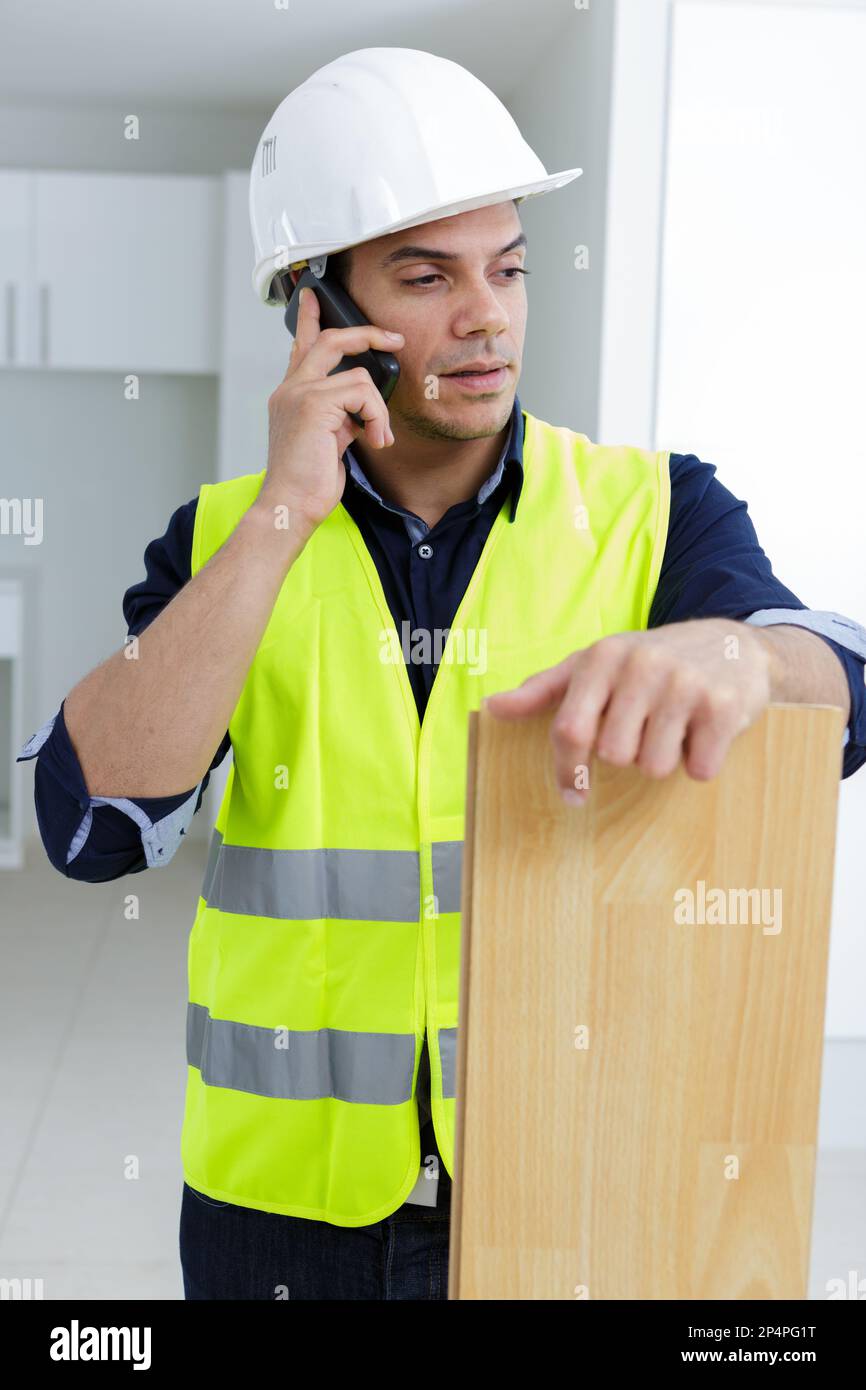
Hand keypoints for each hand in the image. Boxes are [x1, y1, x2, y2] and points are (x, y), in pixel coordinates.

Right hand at [255, 286, 403, 534]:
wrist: (290, 505)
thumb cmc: (307, 482)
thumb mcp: (328, 441)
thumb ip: (338, 416)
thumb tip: (363, 408)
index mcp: (290, 396)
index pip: (300, 347)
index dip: (308, 319)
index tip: (314, 297)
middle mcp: (290, 389)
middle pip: (329, 340)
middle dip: (365, 334)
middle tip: (393, 339)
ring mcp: (299, 393)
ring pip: (358, 375)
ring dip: (378, 410)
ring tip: (377, 438)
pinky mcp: (313, 404)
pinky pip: (361, 392)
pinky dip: (376, 417)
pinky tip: (374, 440)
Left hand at [483, 618, 772, 802]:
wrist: (734, 646)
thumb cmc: (650, 663)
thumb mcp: (595, 666)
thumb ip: (544, 690)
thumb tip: (492, 707)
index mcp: (602, 657)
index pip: (570, 729)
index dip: (567, 769)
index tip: (573, 795)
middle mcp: (642, 665)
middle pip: (613, 754)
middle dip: (628, 753)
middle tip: (645, 730)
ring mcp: (685, 683)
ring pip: (653, 767)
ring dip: (664, 760)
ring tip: (674, 729)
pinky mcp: (722, 706)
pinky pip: (697, 768)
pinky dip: (700, 762)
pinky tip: (703, 734)